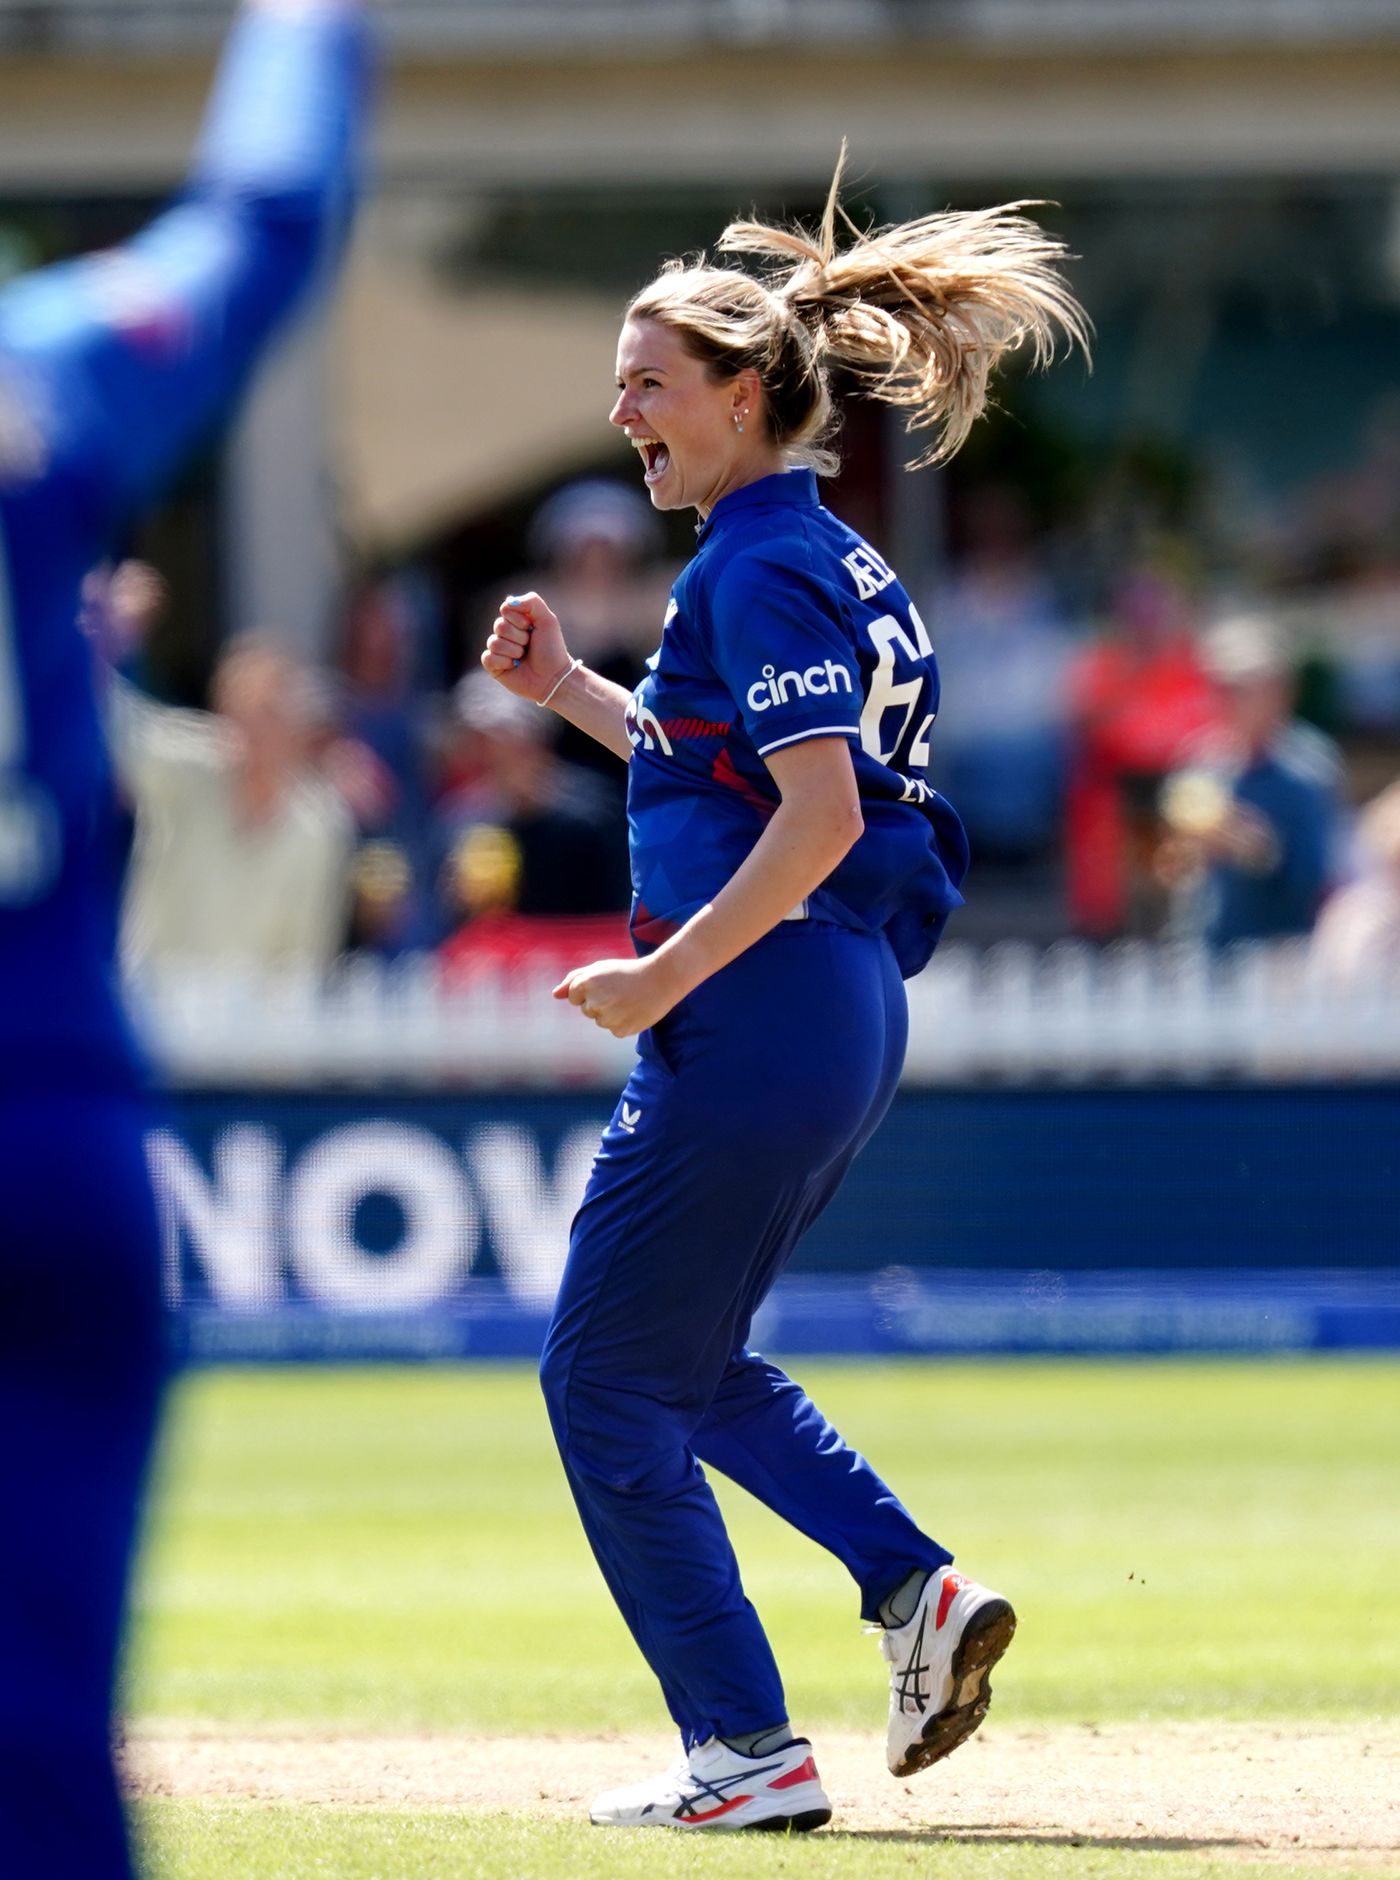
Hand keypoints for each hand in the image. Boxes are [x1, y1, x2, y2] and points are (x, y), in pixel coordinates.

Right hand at [481, 591, 575, 706]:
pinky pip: (488, 657)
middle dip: (518, 637)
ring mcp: (499, 650)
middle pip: (499, 625)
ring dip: (514, 650)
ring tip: (523, 657)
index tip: (532, 628)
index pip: (505, 609)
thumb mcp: (548, 620)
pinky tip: (514, 666)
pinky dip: (503, 662)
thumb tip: (508, 601)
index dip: (519, 620)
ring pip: (494, 642)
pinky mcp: (494, 666)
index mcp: (516, 621)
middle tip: (529, 645)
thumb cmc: (552, 649)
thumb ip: (532, 602)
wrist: (554, 677)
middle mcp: (505, 634)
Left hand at [553, 955, 683, 1038]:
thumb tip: (555, 995)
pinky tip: (634, 1010)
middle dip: (599, 1002)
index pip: (574, 996)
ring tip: (629, 1000)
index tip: (606, 984)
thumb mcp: (600, 969)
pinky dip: (623, 1022)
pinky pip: (614, 1030)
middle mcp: (593, 1002)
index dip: (590, 990)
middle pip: (587, 1010)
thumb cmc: (628, 972)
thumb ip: (574, 980)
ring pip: (600, 1021)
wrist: (661, 980)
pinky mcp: (619, 1031)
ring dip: (611, 1013)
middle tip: (620, 991)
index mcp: (586, 983)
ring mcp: (606, 1018)